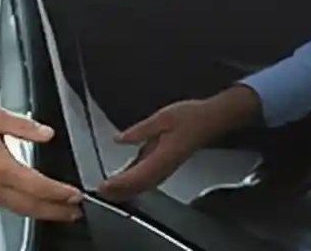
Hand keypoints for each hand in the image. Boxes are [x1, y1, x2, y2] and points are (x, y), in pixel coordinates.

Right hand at [0, 88, 84, 221]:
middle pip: (32, 207)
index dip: (61, 193)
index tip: (75, 195)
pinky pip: (3, 204)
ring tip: (55, 211)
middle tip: (74, 213)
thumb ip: (25, 127)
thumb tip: (47, 134)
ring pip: (17, 209)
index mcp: (2, 167)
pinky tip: (25, 202)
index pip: (40, 187)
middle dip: (56, 212)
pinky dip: (20, 207)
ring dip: (40, 212)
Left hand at [98, 87, 261, 201]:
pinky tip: (124, 180)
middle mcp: (164, 168)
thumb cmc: (189, 117)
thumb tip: (119, 139)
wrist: (210, 121)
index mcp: (162, 157)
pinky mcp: (166, 165)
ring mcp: (166, 169)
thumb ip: (139, 131)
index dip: (119, 183)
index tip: (103, 186)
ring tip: (108, 191)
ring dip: (126, 190)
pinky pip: (148, 179)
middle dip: (119, 191)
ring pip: (143, 185)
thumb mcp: (161, 118)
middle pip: (139, 186)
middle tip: (100, 193)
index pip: (137, 175)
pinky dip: (134, 183)